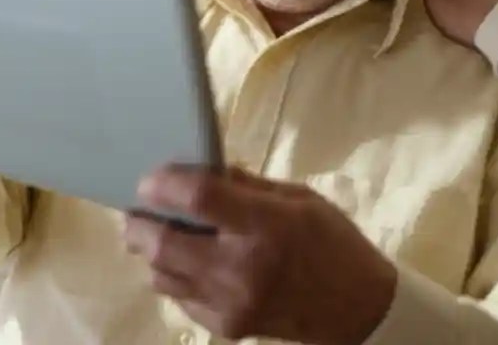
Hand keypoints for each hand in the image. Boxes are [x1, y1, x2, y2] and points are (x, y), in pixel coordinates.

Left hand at [124, 166, 396, 344]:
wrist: (358, 310)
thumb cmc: (332, 243)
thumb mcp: (300, 199)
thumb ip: (247, 186)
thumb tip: (201, 170)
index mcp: (268, 226)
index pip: (199, 199)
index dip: (164, 185)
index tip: (149, 179)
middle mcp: (243, 268)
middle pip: (163, 244)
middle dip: (140, 224)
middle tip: (140, 210)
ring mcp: (231, 303)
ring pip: (162, 275)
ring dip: (155, 252)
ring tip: (165, 234)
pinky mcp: (226, 327)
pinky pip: (180, 298)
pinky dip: (176, 277)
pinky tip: (193, 264)